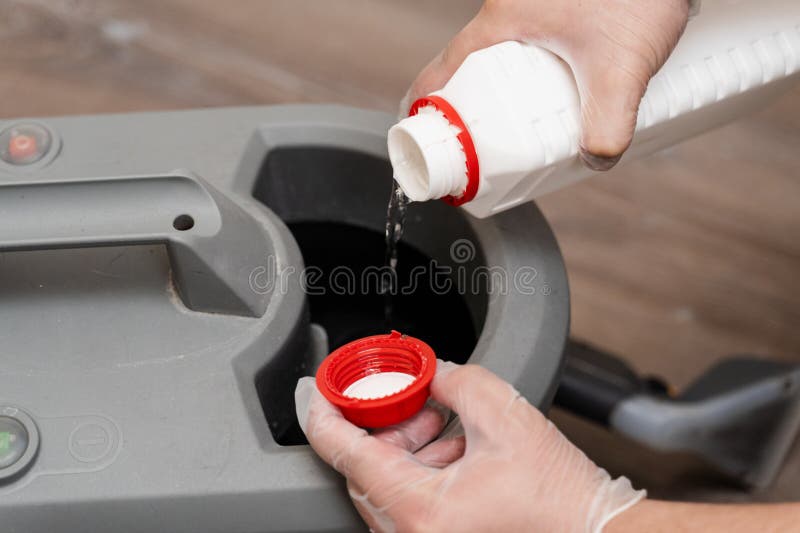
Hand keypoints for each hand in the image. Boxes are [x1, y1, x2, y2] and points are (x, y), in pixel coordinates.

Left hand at [295, 362, 643, 531]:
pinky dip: (420, 470)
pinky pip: (406, 502)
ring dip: (407, 447)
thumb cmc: (557, 495)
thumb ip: (453, 380)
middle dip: (385, 426)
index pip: (346, 454)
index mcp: (420, 509)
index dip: (324, 414)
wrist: (592, 532)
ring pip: (385, 486)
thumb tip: (429, 371)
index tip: (314, 391)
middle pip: (364, 470)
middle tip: (409, 399)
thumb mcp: (503, 415)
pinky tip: (453, 450)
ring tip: (444, 424)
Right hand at [402, 0, 690, 169]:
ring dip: (505, 88)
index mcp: (504, 17)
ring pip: (503, 55)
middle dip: (471, 104)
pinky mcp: (560, 6)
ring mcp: (535, 6)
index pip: (447, 65)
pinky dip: (531, 72)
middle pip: (472, 65)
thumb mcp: (621, 67)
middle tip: (480, 139)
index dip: (429, 101)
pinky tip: (559, 89)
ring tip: (520, 123)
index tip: (422, 129)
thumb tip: (596, 159)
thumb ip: (608, 123)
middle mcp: (512, 8)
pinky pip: (529, 45)